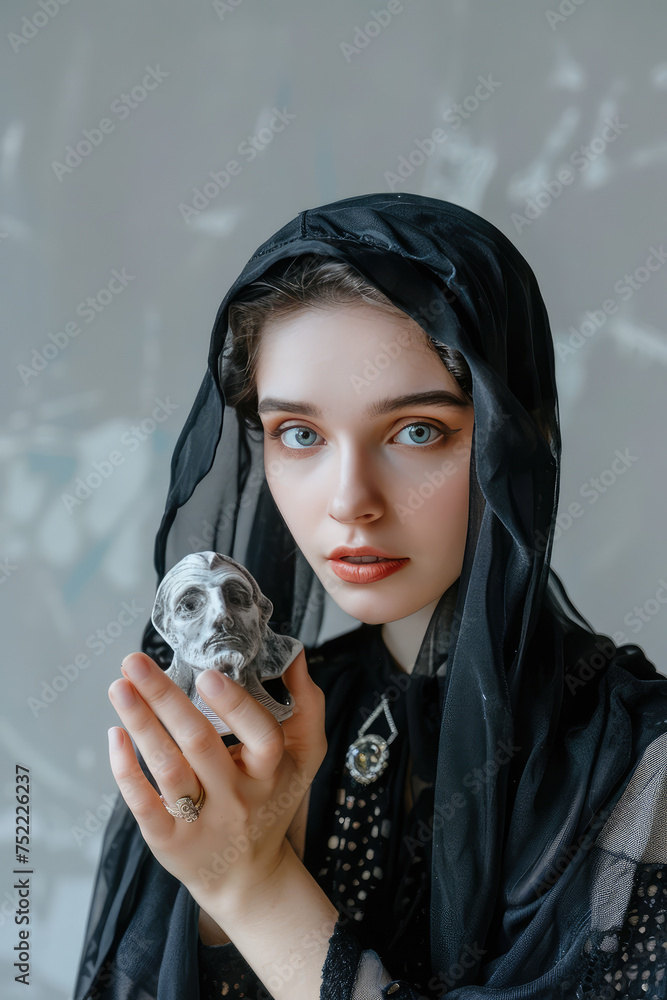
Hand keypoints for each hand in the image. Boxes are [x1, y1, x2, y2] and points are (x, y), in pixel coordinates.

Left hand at [107, 648, 325, 917]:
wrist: (249, 876)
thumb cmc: (273, 800)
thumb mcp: (305, 755)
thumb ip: (306, 704)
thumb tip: (293, 654)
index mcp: (270, 771)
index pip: (262, 736)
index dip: (234, 705)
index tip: (207, 674)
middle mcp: (236, 797)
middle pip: (199, 743)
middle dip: (164, 697)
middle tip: (136, 661)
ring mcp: (200, 820)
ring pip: (168, 769)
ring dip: (140, 724)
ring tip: (119, 687)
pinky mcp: (168, 840)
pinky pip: (143, 804)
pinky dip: (125, 769)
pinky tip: (115, 734)